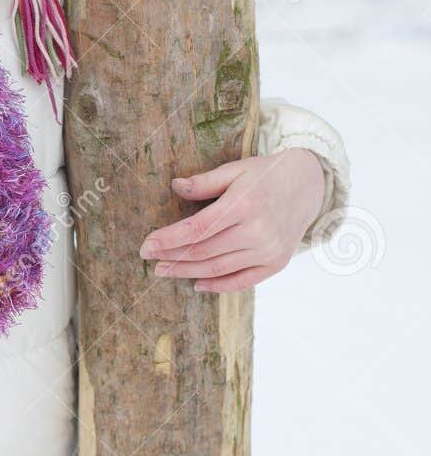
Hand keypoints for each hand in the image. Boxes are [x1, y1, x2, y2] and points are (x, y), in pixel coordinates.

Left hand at [137, 148, 326, 292]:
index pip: (197, 228)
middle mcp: (258, 231)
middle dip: (172, 257)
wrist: (309, 186)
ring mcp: (268, 251)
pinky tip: (197, 284)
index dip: (168, 240)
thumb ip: (204, 182)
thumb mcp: (235, 170)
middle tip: (150, 259)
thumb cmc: (266, 175)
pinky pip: (242, 281)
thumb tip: (175, 186)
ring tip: (165, 270)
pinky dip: (218, 285)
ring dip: (188, 272)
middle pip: (204, 251)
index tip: (146, 245)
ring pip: (218, 268)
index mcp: (244, 204)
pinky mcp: (276, 263)